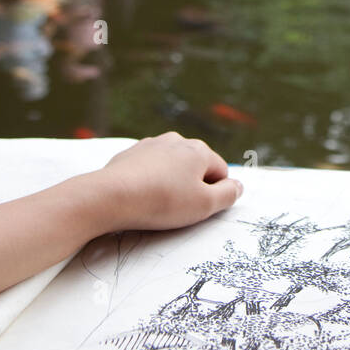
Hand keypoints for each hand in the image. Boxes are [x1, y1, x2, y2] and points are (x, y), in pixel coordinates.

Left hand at [94, 132, 242, 232]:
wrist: (110, 196)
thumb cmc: (161, 201)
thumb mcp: (204, 206)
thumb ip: (228, 195)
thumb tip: (239, 186)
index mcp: (199, 150)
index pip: (221, 173)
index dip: (214, 194)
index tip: (197, 209)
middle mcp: (177, 140)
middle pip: (196, 168)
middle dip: (191, 187)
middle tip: (177, 209)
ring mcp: (152, 144)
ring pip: (172, 167)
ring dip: (170, 184)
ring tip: (157, 204)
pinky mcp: (131, 154)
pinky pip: (150, 169)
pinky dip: (149, 182)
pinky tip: (140, 197)